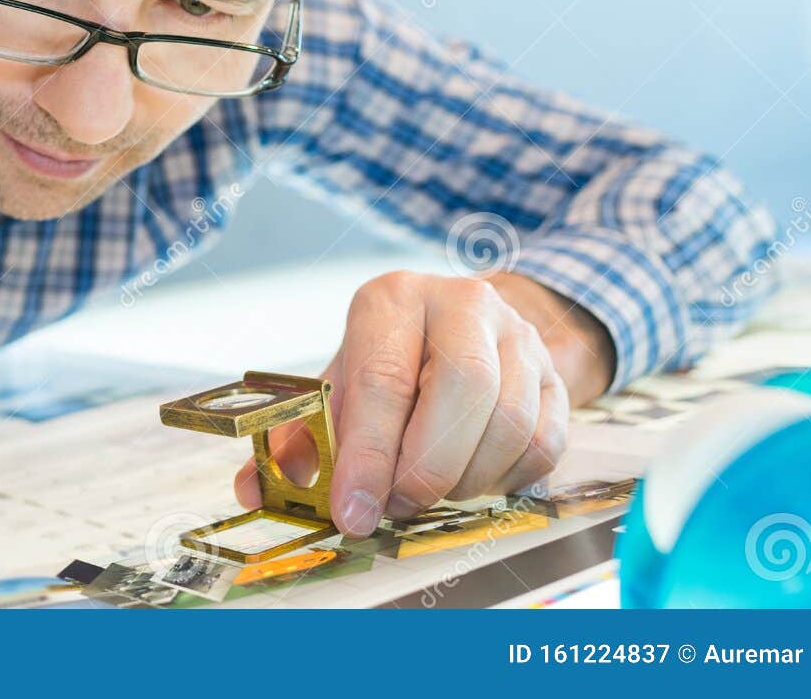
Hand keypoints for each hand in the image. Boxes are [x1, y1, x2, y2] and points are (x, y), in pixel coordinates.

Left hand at [234, 271, 611, 536]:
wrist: (462, 330)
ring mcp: (519, 335)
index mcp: (392, 300)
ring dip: (466, 480)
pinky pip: (544, 443)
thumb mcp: (338, 386)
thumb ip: (298, 439)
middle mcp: (462, 304)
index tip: (353, 510)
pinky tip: (472, 480)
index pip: (382, 377)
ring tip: (428, 493)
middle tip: (397, 508)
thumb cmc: (388, 364)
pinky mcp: (555, 374)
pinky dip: (507, 480)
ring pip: (509, 422)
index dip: (366, 454)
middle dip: (426, 468)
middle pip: (463, 390)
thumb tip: (255, 490)